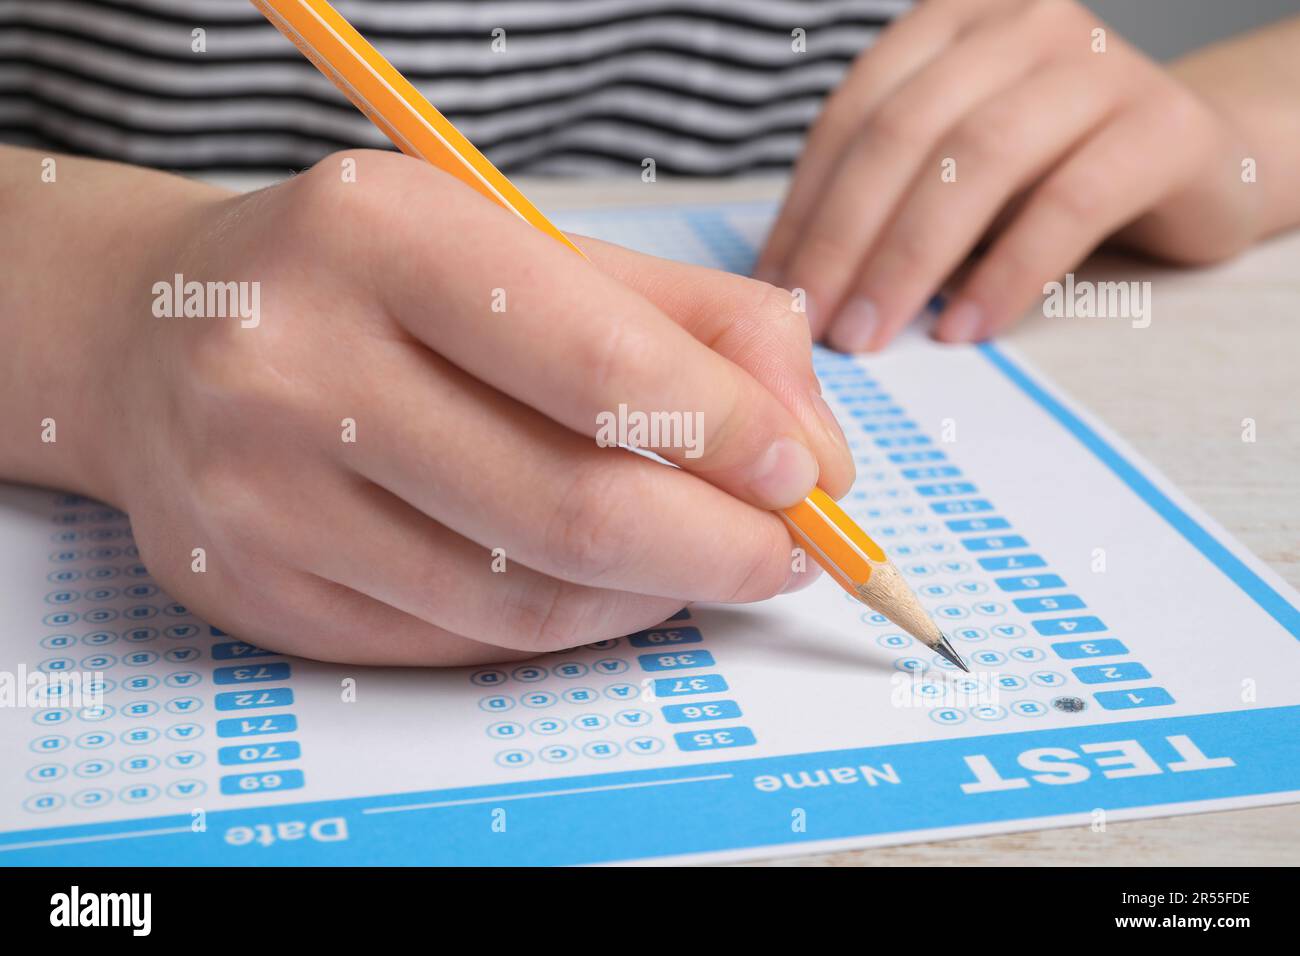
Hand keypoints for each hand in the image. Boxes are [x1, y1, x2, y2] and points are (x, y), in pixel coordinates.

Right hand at [78, 150, 850, 664]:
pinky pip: (462, 641)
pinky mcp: (256, 591)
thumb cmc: (372, 283)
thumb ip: (691, 323)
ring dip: (651, 593)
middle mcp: (293, 364)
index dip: (728, 433)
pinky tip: (599, 582)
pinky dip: (566, 622)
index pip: (596, 362)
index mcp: (376, 235)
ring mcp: (261, 494)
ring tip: (698, 558)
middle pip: (570, 505)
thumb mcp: (522, 248)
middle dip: (721, 547)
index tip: (803, 471)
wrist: (157, 333)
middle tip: (789, 550)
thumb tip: (810, 446)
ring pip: (523, 597)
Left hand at [755, 0, 1258, 351]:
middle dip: (845, 238)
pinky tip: (965, 330)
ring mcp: (1100, 65)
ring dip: (910, 260)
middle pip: (904, 132)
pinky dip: (1006, 275)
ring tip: (873, 333)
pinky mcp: (1164, 127)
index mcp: (953, 24)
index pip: (854, 113)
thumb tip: (791, 281)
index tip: (774, 288)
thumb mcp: (952, 174)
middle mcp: (1022, 26)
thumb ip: (885, 199)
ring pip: (977, 161)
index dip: (805, 206)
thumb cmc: (1050, 176)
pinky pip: (1068, 204)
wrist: (1197, 167)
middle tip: (814, 322)